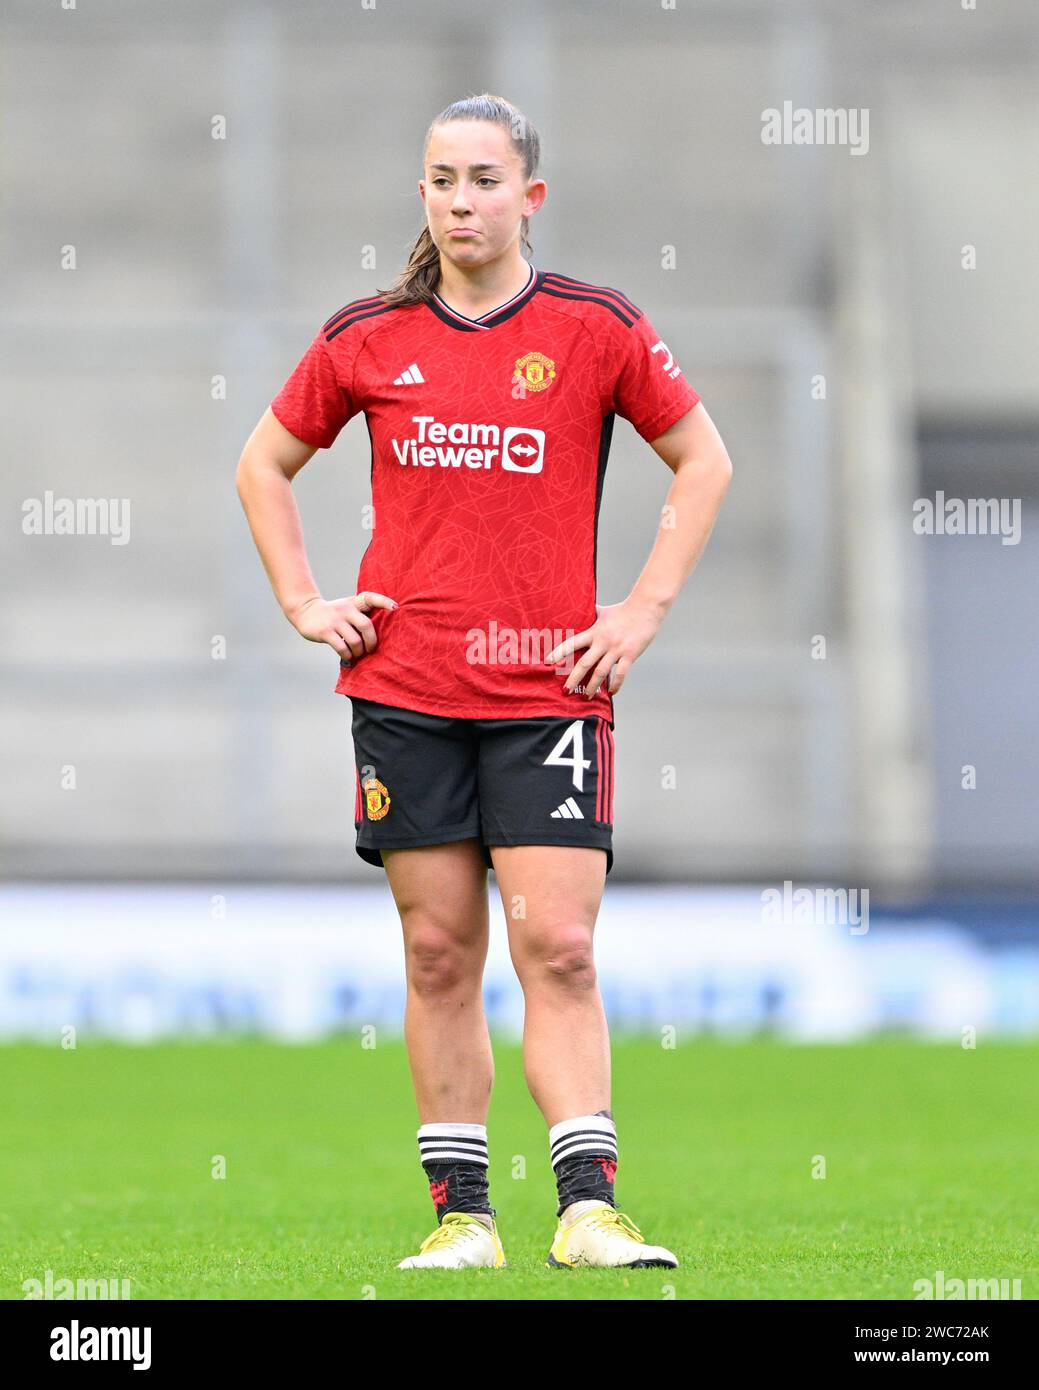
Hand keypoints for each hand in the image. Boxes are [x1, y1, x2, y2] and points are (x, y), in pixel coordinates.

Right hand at [288, 591, 396, 664]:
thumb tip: (378, 638)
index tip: (396, 608)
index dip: (384, 601)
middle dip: (372, 641)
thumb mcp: (347, 607)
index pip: (370, 598)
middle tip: (370, 649)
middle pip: (366, 626)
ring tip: (357, 654)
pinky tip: (347, 656)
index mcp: (354, 602)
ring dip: (358, 651)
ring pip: (355, 640)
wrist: (305, 611)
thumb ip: (360, 615)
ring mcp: (335, 620)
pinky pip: (342, 647)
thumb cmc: (333, 614)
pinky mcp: (325, 631)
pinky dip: (347, 655)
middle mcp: (345, 609)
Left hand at [544, 597, 665, 697]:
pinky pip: (621, 674)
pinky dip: (615, 685)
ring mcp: (616, 649)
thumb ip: (592, 614)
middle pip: (584, 664)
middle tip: (565, 692)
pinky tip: (611, 692)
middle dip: (573, 679)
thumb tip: (582, 609)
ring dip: (593, 686)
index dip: (559, 652)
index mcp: (594, 632)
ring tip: (587, 696)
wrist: (646, 607)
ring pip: (601, 672)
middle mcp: (603, 642)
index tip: (548, 662)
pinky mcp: (630, 654)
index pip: (572, 643)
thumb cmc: (624, 609)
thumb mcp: (604, 612)